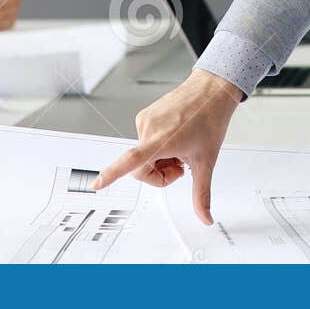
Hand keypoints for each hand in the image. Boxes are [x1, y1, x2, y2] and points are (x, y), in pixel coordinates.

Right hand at [93, 69, 241, 224]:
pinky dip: (158, 146)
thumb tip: (205, 217)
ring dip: (160, 158)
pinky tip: (175, 137)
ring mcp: (145, 120)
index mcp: (162, 140)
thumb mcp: (207, 161)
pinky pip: (145, 140)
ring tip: (180, 147)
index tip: (98, 184)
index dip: (112, 174)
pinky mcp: (145, 114)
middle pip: (141, 167)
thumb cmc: (210, 119)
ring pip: (144, 155)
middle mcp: (148, 128)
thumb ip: (202, 194)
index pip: (131, 161)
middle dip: (160, 173)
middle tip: (181, 165)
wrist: (212, 90)